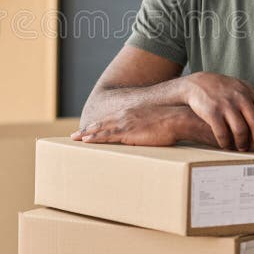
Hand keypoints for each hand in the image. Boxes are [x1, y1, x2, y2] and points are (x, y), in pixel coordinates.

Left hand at [70, 105, 189, 146]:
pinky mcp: (128, 131)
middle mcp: (125, 115)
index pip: (110, 119)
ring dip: (87, 134)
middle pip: (101, 123)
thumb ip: (147, 127)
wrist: (178, 118)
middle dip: (87, 129)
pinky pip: (107, 136)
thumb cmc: (170, 122)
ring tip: (76, 139)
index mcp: (131, 113)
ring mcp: (125, 123)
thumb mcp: (155, 122)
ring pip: (100, 129)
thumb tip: (146, 135)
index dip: (98, 125)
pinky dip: (95, 138)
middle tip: (75, 135)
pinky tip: (87, 141)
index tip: (88, 129)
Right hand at [182, 72, 253, 151]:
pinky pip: (222, 133)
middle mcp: (240, 98)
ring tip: (242, 147)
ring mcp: (225, 104)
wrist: (198, 83)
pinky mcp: (211, 112)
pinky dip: (226, 143)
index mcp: (251, 93)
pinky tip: (227, 145)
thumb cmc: (227, 89)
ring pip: (240, 130)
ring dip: (243, 143)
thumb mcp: (247, 89)